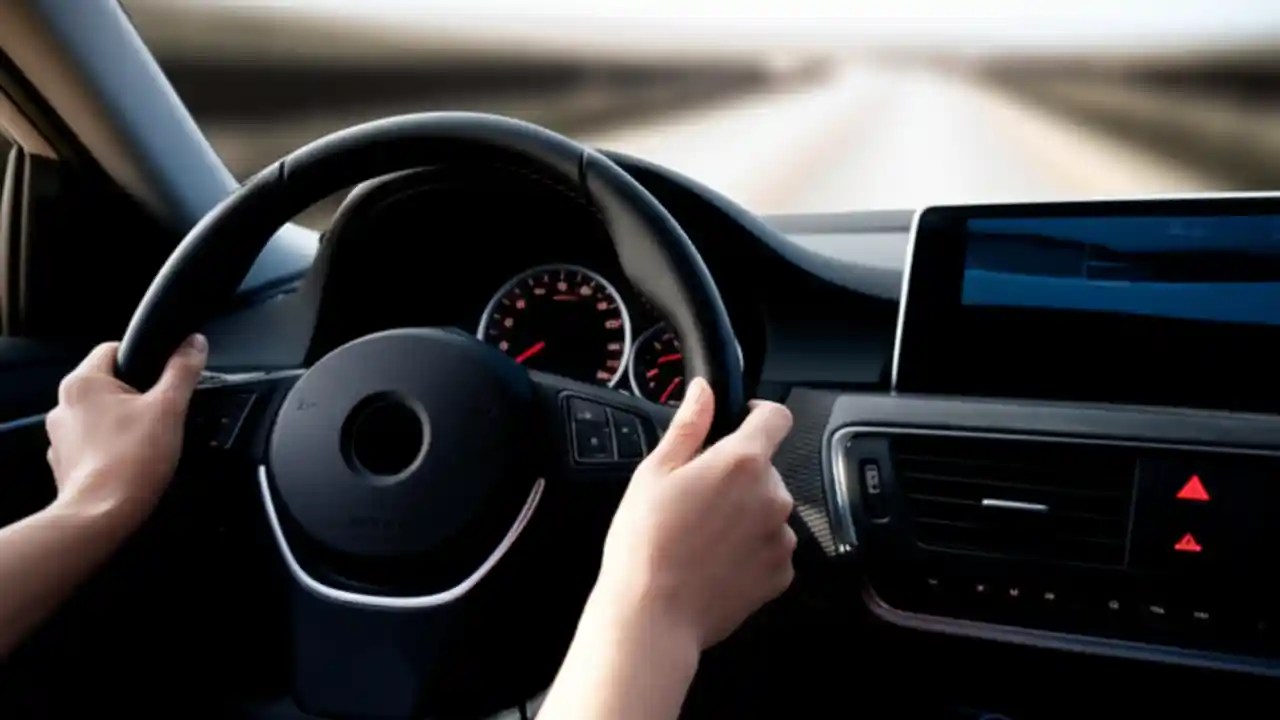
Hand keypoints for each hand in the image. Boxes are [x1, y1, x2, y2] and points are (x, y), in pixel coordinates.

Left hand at [44, 335, 207, 529]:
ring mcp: (61, 436)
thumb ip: (183, 370)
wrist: (102, 515)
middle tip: (161, 413)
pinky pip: (92, 444)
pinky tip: (131, 461)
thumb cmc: (132, 460)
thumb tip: (195, 343)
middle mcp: (64, 405)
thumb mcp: (169, 408)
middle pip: (108, 385)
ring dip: (122, 423)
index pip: (113, 349)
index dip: (143, 358)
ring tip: (148, 441)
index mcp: (83, 382)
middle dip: (136, 396)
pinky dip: (111, 448)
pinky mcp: (65, 462)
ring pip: (99, 416)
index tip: (163, 376)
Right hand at [591, 377, 795, 650]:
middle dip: (737, 476)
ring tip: (702, 536)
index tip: (740, 424)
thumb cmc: (645, 543)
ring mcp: (781, 537)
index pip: (775, 417)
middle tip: (696, 498)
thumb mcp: (654, 472)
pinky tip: (715, 561)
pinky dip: (749, 549)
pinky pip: (770, 548)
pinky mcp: (781, 573)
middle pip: (765, 469)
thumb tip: (704, 390)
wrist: (653, 616)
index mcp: (742, 462)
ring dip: (746, 514)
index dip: (758, 415)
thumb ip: (688, 425)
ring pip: (767, 510)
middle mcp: (773, 496)